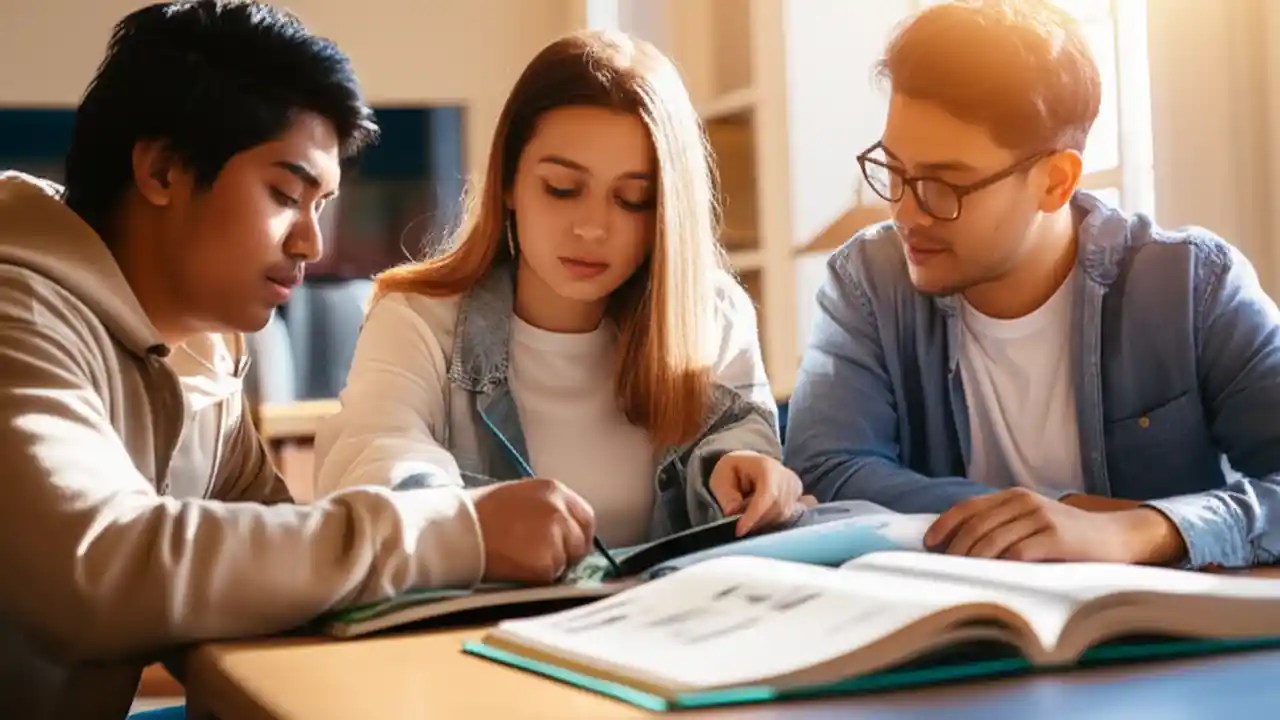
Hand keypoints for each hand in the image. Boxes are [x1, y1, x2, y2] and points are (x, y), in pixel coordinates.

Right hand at [468, 478, 595, 584]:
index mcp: (555, 490)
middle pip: (580, 542)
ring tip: (519, 558)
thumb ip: (547, 509)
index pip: (586, 517)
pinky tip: (515, 566)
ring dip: (549, 566)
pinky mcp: (545, 563)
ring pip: (565, 562)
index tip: (568, 546)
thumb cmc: (480, 513)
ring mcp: (555, 537)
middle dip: (566, 554)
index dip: (577, 535)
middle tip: (542, 558)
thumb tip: (564, 529)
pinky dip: (536, 577)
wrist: (457, 531)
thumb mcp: (521, 496)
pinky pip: (550, 577)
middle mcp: (560, 511)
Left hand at [708, 451, 803, 535]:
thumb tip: (733, 512)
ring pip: (782, 517)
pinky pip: (786, 518)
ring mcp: (795, 487)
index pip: (768, 494)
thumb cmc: (733, 470)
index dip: (755, 515)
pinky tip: (759, 516)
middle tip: (739, 523)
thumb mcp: (721, 478)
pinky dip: (770, 521)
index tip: (739, 530)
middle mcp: (786, 476)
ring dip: (762, 522)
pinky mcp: (798, 498)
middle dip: (756, 521)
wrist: (749, 464)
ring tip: (748, 515)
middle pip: (777, 509)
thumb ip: (726, 495)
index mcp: (767, 466)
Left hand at [925, 488, 1186, 564]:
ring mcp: (1040, 517)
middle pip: (976, 527)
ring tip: (962, 577)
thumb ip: (1001, 526)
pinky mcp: (1056, 537)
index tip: (929, 544)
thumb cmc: (1066, 536)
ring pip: (993, 542)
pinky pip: (1019, 553)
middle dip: (955, 550)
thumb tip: (958, 548)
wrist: (1114, 536)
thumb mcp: (1030, 521)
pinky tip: (992, 578)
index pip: (968, 508)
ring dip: (973, 562)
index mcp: (1012, 496)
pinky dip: (1001, 566)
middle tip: (945, 569)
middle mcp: (1023, 502)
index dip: (944, 525)